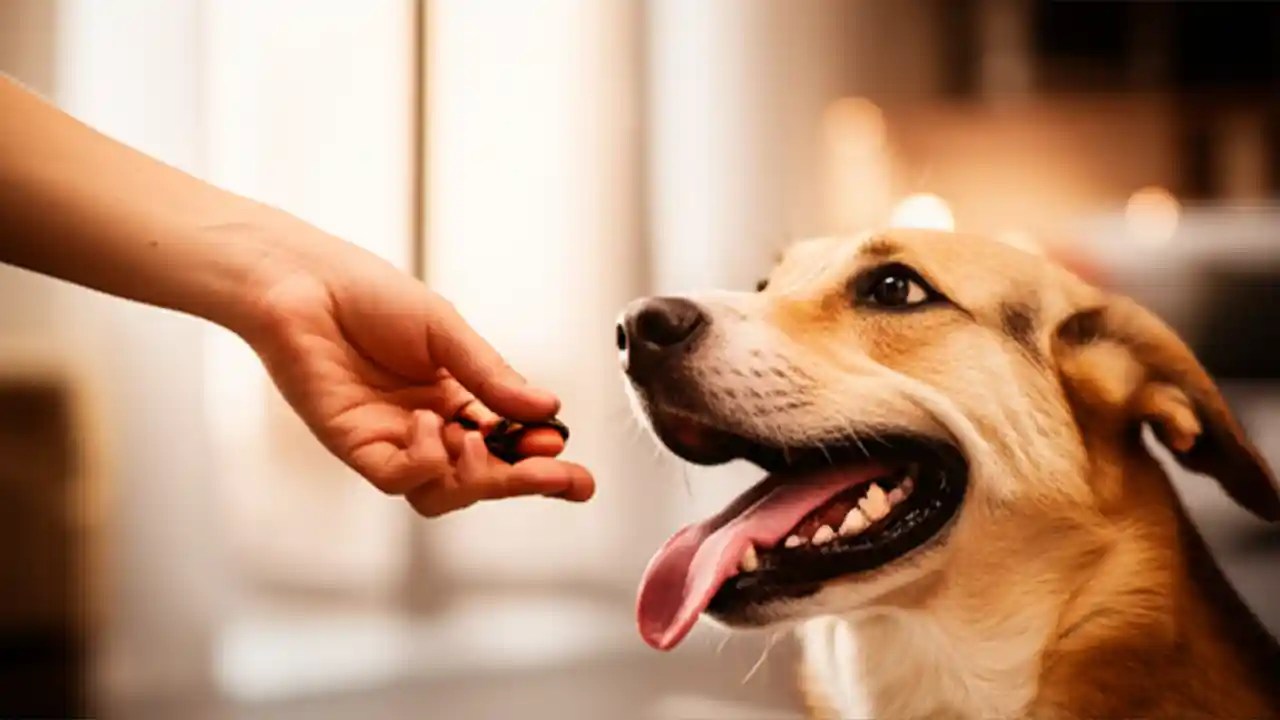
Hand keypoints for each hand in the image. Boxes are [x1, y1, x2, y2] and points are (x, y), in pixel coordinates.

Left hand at [238, 228, 594, 516]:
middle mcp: (427, 427)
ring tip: (479, 442)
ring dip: (475, 478)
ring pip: (442, 493)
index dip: (541, 462)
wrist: (303, 280)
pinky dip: (425, 459)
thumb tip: (548, 409)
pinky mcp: (354, 444)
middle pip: (482, 479)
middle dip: (524, 482)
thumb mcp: (447, 332)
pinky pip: (399, 478)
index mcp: (456, 399)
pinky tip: (429, 422)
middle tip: (559, 476)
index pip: (507, 444)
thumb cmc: (370, 296)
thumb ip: (492, 376)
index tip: (575, 469)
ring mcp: (391, 439)